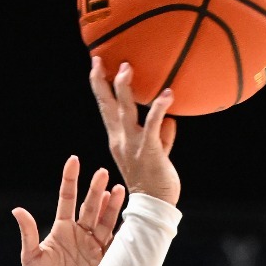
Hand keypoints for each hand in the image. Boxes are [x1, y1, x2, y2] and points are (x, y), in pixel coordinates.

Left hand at [13, 155, 126, 265]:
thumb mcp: (31, 258)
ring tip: (118, 190)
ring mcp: (94, 246)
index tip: (74, 160)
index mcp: (61, 229)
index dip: (70, 179)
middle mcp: (79, 234)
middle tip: (103, 173)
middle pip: (90, 206)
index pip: (67, 198)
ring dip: (111, 205)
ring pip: (105, 220)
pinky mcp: (105, 260)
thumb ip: (28, 234)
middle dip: (96, 189)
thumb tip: (17, 210)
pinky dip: (122, 228)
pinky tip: (127, 216)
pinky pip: (116, 241)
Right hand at [89, 58, 179, 205]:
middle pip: (107, 106)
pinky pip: (153, 123)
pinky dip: (159, 108)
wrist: (154, 205)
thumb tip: (169, 119)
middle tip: (98, 60)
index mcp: (118, 139)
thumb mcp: (156, 152)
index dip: (99, 86)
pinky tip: (168, 94)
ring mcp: (133, 144)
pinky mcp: (149, 149)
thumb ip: (160, 134)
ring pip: (125, 111)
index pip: (106, 108)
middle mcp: (121, 139)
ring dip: (124, 89)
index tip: (96, 65)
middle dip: (101, 82)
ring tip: (126, 68)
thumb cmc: (155, 179)